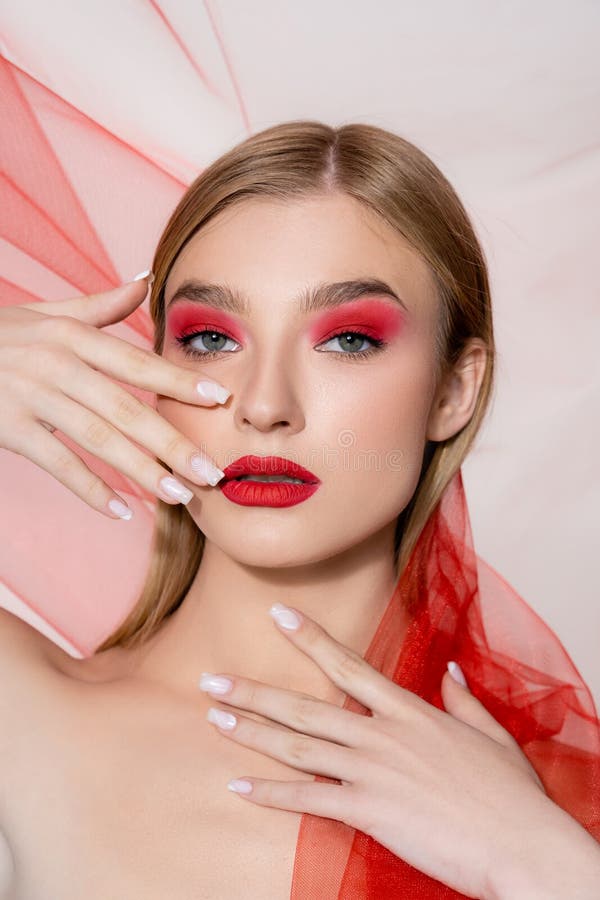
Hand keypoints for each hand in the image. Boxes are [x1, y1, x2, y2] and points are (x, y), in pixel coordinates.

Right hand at [0, 274, 228, 518]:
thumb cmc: (1, 334)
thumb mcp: (48, 314)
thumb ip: (100, 305)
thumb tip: (146, 281)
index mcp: (71, 336)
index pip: (136, 362)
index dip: (178, 382)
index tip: (219, 401)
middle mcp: (55, 364)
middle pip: (126, 408)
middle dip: (172, 442)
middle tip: (210, 471)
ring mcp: (31, 397)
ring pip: (98, 439)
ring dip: (142, 471)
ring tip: (178, 495)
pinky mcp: (9, 428)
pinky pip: (58, 463)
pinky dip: (91, 489)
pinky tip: (123, 511)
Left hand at [199, 602, 554, 899]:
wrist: (522, 843)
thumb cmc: (512, 793)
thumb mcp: (492, 735)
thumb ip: (464, 701)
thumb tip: (452, 672)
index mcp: (410, 711)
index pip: (349, 664)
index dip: (310, 637)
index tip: (278, 614)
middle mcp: (383, 734)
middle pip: (305, 705)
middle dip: (253, 691)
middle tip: (211, 680)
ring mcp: (373, 772)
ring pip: (297, 746)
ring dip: (251, 732)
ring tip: (214, 720)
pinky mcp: (370, 812)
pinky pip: (307, 801)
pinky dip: (269, 793)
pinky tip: (238, 786)